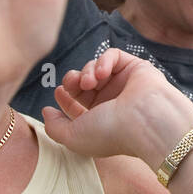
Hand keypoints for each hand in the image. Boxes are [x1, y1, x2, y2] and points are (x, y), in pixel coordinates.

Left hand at [42, 47, 192, 163]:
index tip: (58, 92)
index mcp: (101, 121)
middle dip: (73, 80)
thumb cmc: (111, 133)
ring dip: (87, 71)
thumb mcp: (73, 138)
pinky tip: (102, 73)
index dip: (65, 97)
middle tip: (73, 83)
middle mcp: (113, 103)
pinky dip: (103, 61)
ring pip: (96, 68)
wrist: (146, 122)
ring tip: (89, 81)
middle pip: (84, 83)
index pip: (78, 104)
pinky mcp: (136, 68)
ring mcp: (125, 85)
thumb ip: (54, 127)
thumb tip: (46, 111)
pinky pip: (113, 56)